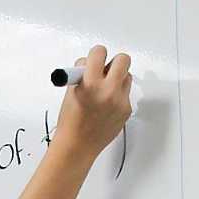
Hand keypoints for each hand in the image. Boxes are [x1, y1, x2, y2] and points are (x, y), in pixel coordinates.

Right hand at [53, 45, 132, 159]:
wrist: (77, 145)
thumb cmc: (70, 120)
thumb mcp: (71, 91)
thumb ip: (84, 74)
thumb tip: (93, 64)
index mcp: (90, 83)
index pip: (100, 52)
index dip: (95, 55)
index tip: (93, 61)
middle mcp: (108, 91)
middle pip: (123, 60)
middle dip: (114, 62)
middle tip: (105, 71)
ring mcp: (120, 101)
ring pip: (127, 76)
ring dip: (117, 78)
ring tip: (105, 91)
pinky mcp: (127, 110)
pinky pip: (126, 94)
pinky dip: (117, 95)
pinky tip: (106, 107)